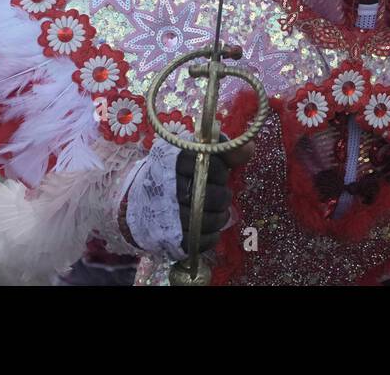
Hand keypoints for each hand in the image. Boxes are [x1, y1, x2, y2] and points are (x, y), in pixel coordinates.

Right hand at [175, 140, 254, 256]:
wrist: (139, 202)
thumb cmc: (178, 175)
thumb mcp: (197, 156)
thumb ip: (226, 151)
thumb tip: (250, 148)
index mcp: (175, 161)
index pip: (210, 164)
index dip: (220, 172)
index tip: (217, 173)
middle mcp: (170, 187)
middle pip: (213, 196)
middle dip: (221, 197)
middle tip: (217, 195)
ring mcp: (168, 215)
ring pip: (209, 220)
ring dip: (218, 217)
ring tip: (214, 211)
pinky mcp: (171, 238)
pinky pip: (202, 241)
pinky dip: (210, 235)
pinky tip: (206, 227)